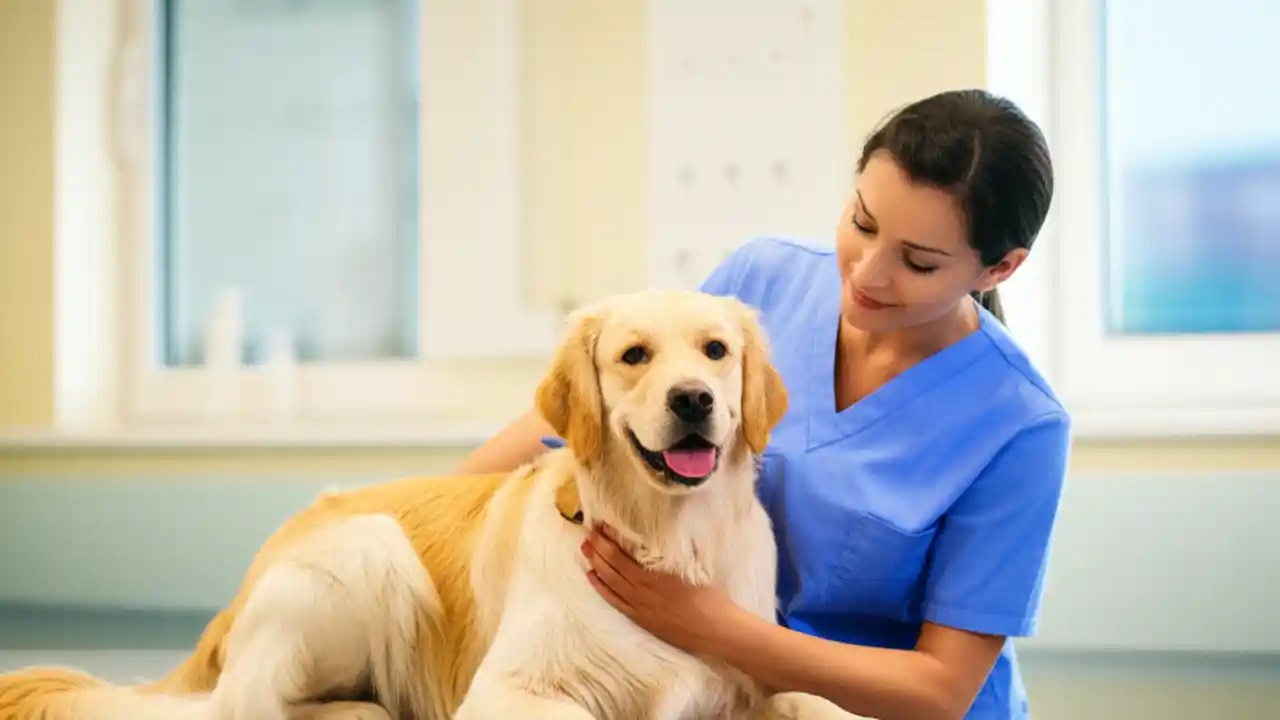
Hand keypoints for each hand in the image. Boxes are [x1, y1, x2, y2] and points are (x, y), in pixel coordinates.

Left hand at [581, 524, 740, 655]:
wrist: (715, 629)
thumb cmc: (709, 596)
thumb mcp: (694, 566)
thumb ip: (675, 551)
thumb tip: (665, 530)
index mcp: (653, 577)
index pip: (621, 556)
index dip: (608, 540)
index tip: (600, 526)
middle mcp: (641, 592)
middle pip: (610, 567)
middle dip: (597, 549)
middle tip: (587, 534)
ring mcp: (638, 607)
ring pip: (609, 583)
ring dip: (595, 564)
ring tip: (585, 550)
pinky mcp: (640, 619)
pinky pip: (614, 602)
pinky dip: (601, 588)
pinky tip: (593, 577)